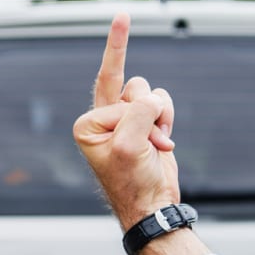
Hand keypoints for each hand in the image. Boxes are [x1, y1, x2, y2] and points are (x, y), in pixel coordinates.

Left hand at [73, 13, 179, 229]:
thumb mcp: (129, 145)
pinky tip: (162, 141)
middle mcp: (102, 119)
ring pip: (146, 91)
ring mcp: (124, 120)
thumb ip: (139, 112)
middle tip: (117, 50)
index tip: (135, 146)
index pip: (117, 101)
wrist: (152, 204)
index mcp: (88, 125)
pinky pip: (160, 101)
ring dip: (159, 115)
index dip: (135, 120)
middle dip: (133, 87)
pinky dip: (167, 118)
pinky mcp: (144, 123)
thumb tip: (155, 97)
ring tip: (156, 143)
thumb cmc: (133, 180)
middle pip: (123, 83)